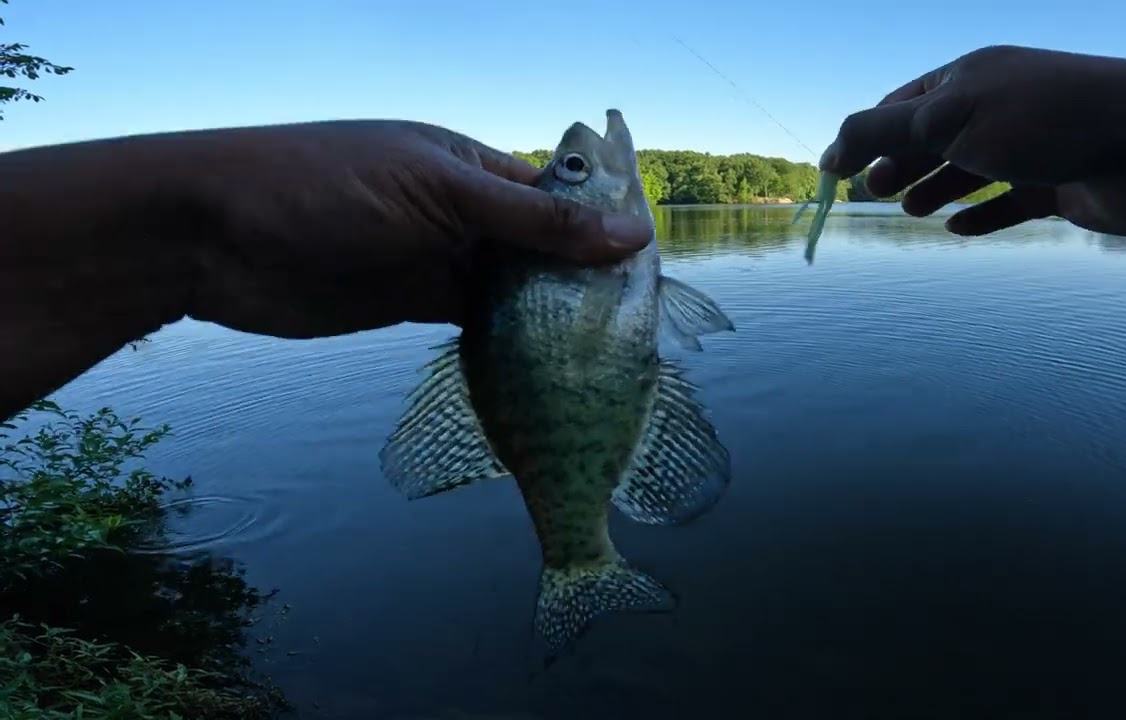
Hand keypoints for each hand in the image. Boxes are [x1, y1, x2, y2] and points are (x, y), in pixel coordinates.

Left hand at [186, 120, 653, 335]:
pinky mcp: (406, 302)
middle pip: (536, 251)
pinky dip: (503, 344)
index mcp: (468, 165)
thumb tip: (630, 236)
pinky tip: (540, 368)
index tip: (647, 278)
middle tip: (632, 333)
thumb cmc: (321, 188)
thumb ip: (532, 225)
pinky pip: (471, 324)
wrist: (210, 237)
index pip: (554, 199)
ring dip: (544, 321)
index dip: (601, 234)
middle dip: (578, 286)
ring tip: (599, 359)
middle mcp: (457, 211)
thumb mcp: (436, 195)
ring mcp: (431, 258)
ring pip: (507, 292)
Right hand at [819, 45, 1125, 237]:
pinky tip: (956, 228)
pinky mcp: (1056, 186)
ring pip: (968, 169)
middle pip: (933, 138)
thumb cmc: (1047, 121)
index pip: (902, 105)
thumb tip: (826, 154)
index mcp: (971, 77)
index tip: (838, 176)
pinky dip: (979, 214)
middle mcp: (1000, 106)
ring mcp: (1030, 146)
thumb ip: (882, 135)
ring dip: (935, 188)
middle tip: (875, 195)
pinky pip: (1006, 202)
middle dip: (900, 164)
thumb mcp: (949, 119)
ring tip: (912, 211)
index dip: (867, 138)